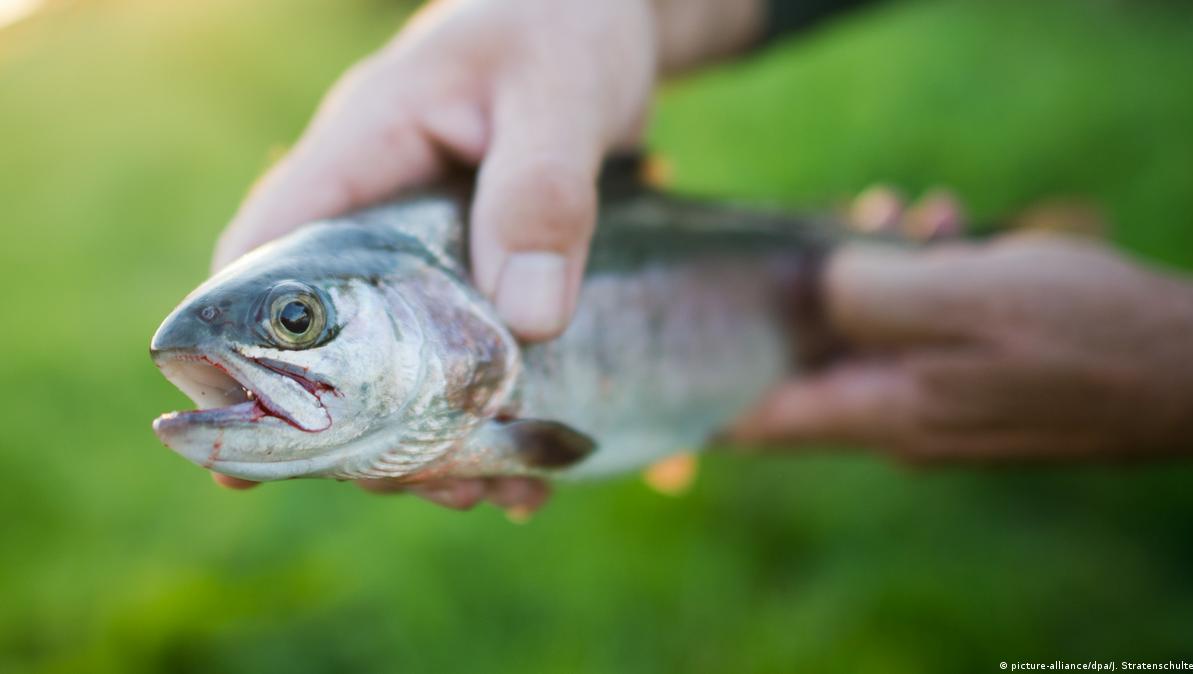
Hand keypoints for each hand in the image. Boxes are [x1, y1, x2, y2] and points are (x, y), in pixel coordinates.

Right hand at [208, 0, 762, 510]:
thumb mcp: (556, 95)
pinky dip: (495, 401)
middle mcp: (380, 204)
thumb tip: (527, 320)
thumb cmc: (564, 26)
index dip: (239, 357)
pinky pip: (472, 342)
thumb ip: (540, 192)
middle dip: (363, 422)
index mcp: (361, 150)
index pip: (264, 256)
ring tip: (484, 489)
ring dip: (436, 430)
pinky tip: (532, 453)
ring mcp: (431, 241)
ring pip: (405, 353)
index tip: (245, 446)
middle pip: (333, 333)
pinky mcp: (485, 262)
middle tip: (411, 484)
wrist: (607, 17)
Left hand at [733, 230, 1192, 461]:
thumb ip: (866, 293)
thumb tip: (817, 285)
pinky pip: (915, 332)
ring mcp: (932, 405)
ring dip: (876, 269)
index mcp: (879, 413)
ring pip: (866, 334)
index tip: (662, 364)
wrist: (1192, 368)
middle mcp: (895, 421)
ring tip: (919, 216)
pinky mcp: (967, 384)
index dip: (701, 398)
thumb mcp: (961, 298)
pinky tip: (952, 230)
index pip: (757, 423)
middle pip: (810, 360)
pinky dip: (920, 281)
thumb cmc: (1082, 335)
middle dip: (811, 289)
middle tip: (849, 224)